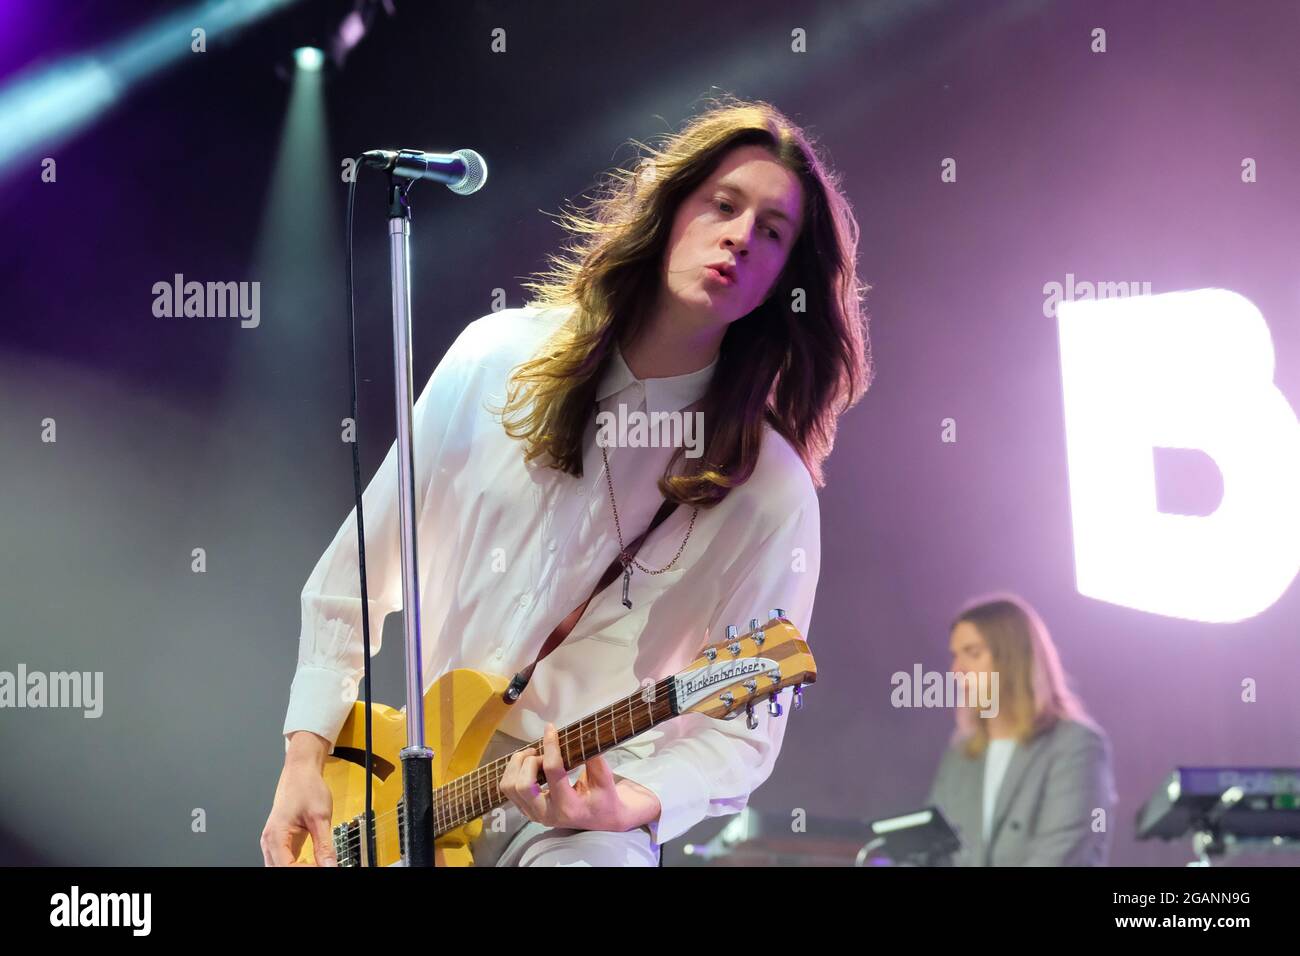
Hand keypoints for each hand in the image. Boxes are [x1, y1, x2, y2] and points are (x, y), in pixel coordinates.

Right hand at [261, 735, 337, 865]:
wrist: (301, 771)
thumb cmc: (306, 787)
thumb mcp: (320, 817)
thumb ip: (324, 845)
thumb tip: (330, 865)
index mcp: (276, 835)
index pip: (286, 867)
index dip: (306, 870)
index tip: (323, 867)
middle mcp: (270, 841)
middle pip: (280, 870)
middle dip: (301, 871)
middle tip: (323, 866)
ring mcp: (273, 842)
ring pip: (280, 867)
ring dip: (298, 869)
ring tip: (319, 865)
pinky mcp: (281, 841)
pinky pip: (285, 861)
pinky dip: (297, 866)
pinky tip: (312, 864)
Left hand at [498, 723, 657, 831]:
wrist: (599, 820)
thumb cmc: (604, 798)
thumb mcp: (606, 780)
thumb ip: (594, 759)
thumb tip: (582, 734)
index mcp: (569, 807)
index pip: (553, 771)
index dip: (550, 745)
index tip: (551, 728)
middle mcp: (547, 814)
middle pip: (523, 785)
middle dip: (529, 761)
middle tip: (541, 753)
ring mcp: (533, 815)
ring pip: (509, 787)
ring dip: (517, 765)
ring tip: (532, 756)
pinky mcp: (525, 811)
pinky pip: (507, 790)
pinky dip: (513, 772)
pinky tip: (528, 765)